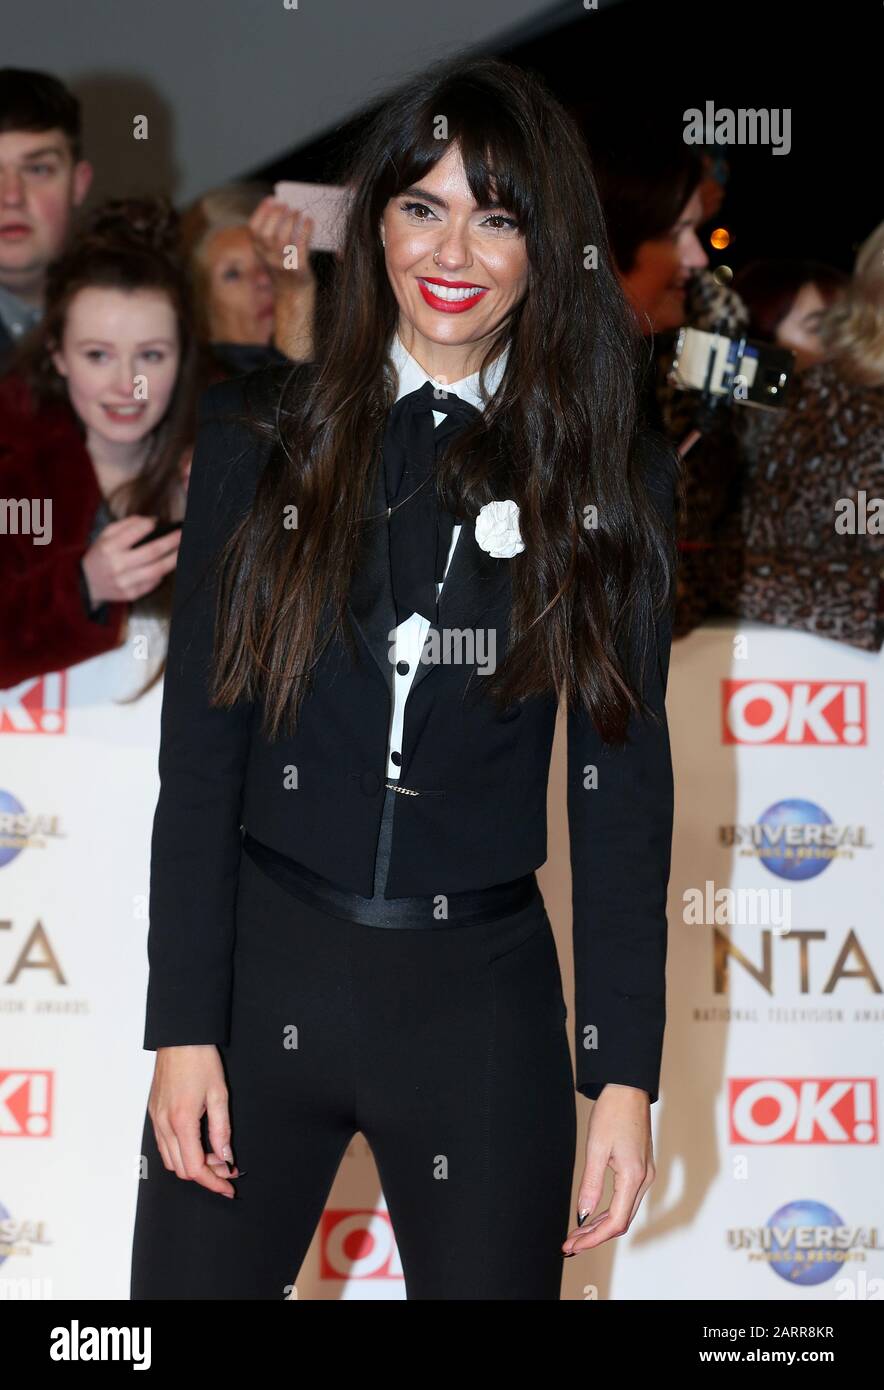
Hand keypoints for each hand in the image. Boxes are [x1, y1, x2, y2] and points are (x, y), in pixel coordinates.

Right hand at [81, 515, 180, 605]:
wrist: (87, 584)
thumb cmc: (100, 555)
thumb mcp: (106, 535)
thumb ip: (127, 525)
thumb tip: (152, 521)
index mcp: (109, 547)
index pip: (135, 532)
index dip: (150, 525)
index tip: (160, 522)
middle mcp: (118, 565)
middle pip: (153, 552)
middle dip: (172, 541)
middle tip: (183, 534)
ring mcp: (125, 582)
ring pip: (158, 570)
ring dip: (174, 559)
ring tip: (183, 550)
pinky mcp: (131, 594)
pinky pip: (153, 583)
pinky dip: (162, 574)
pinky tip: (167, 566)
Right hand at [148, 1045, 240, 1197]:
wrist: (179, 1037)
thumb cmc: (200, 1060)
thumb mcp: (219, 1094)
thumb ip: (222, 1130)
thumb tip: (225, 1156)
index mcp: (181, 1121)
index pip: (195, 1167)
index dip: (213, 1182)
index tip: (228, 1186)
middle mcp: (163, 1124)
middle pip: (181, 1169)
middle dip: (206, 1175)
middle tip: (227, 1168)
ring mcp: (155, 1119)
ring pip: (170, 1160)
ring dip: (192, 1164)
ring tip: (215, 1155)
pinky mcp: (153, 1113)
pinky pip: (164, 1145)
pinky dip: (181, 1152)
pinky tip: (198, 1143)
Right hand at [248, 195, 315, 290]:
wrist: (293, 293)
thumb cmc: (284, 266)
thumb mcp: (271, 251)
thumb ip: (272, 234)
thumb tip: (283, 208)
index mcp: (259, 251)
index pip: (254, 229)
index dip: (261, 211)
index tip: (271, 198)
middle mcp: (268, 258)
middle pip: (267, 233)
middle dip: (276, 214)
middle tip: (286, 203)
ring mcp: (282, 264)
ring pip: (283, 239)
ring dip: (290, 221)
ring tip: (297, 211)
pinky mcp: (297, 268)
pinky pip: (301, 245)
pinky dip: (305, 230)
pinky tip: (309, 221)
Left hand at [561, 1084, 655, 1252]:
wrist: (628, 1089)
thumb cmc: (613, 1113)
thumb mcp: (596, 1148)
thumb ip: (590, 1184)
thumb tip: (582, 1215)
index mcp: (634, 1176)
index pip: (615, 1222)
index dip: (593, 1238)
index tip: (573, 1245)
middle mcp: (644, 1180)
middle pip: (621, 1222)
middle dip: (595, 1236)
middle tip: (570, 1244)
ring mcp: (645, 1175)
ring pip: (624, 1212)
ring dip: (600, 1226)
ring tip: (576, 1233)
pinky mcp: (641, 1169)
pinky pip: (626, 1200)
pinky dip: (608, 1211)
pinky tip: (592, 1215)